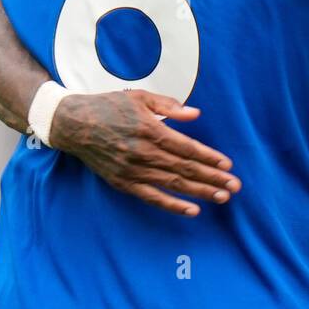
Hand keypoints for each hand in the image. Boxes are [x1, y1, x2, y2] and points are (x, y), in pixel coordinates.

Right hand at [50, 88, 241, 216]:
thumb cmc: (109, 106)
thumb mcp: (140, 97)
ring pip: (173, 185)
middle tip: (234, 186)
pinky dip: (173, 205)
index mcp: (150, 130)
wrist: (74, 124)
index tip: (228, 165)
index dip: (209, 157)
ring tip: (222, 197)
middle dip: (212, 178)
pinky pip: (152, 197)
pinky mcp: (123, 183)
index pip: (187, 148)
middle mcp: (143, 153)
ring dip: (200, 192)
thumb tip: (196, 114)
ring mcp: (133, 170)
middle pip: (185, 169)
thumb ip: (169, 106)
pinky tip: (192, 210)